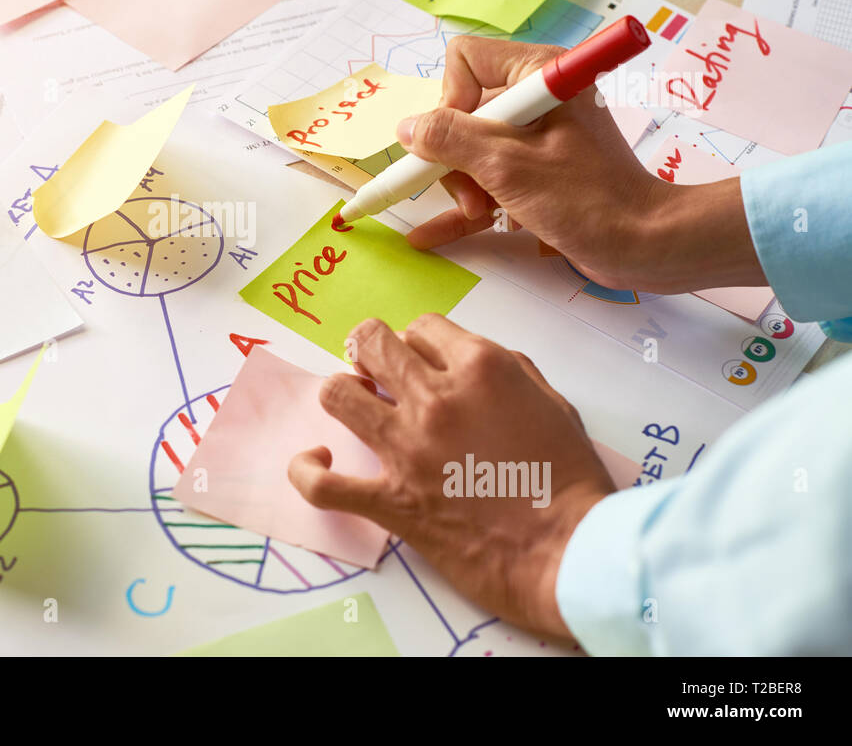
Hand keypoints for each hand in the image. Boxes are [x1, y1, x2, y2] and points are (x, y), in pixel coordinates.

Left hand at [288, 315, 614, 638]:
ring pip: (338, 394)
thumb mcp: (554, 403)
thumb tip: (470, 362)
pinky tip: (316, 460)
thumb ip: (510, 372)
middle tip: (378, 371)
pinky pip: (322, 484)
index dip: (421, 342)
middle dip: (371, 350)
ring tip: (356, 406)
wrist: (570, 553)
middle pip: (372, 343)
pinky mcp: (391, 501)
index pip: (424, 327)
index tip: (426, 362)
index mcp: (482, 368)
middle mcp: (437, 399)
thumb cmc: (571, 482)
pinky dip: (308, 470)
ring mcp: (407, 450)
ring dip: (343, 394)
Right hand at [397, 35, 765, 292]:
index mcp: (541, 75)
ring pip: (470, 150)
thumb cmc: (588, 200)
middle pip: (463, 111)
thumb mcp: (508, 166)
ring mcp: (537, 137)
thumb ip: (450, 140)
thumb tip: (409, 129)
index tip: (456, 142)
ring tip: (479, 214)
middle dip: (454, 156)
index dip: (450, 100)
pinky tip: (432, 234)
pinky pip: (487, 179)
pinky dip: (466, 204)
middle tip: (471, 194)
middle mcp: (538, 98)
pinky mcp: (538, 172)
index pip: (466, 61)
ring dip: (463, 186)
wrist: (644, 245)